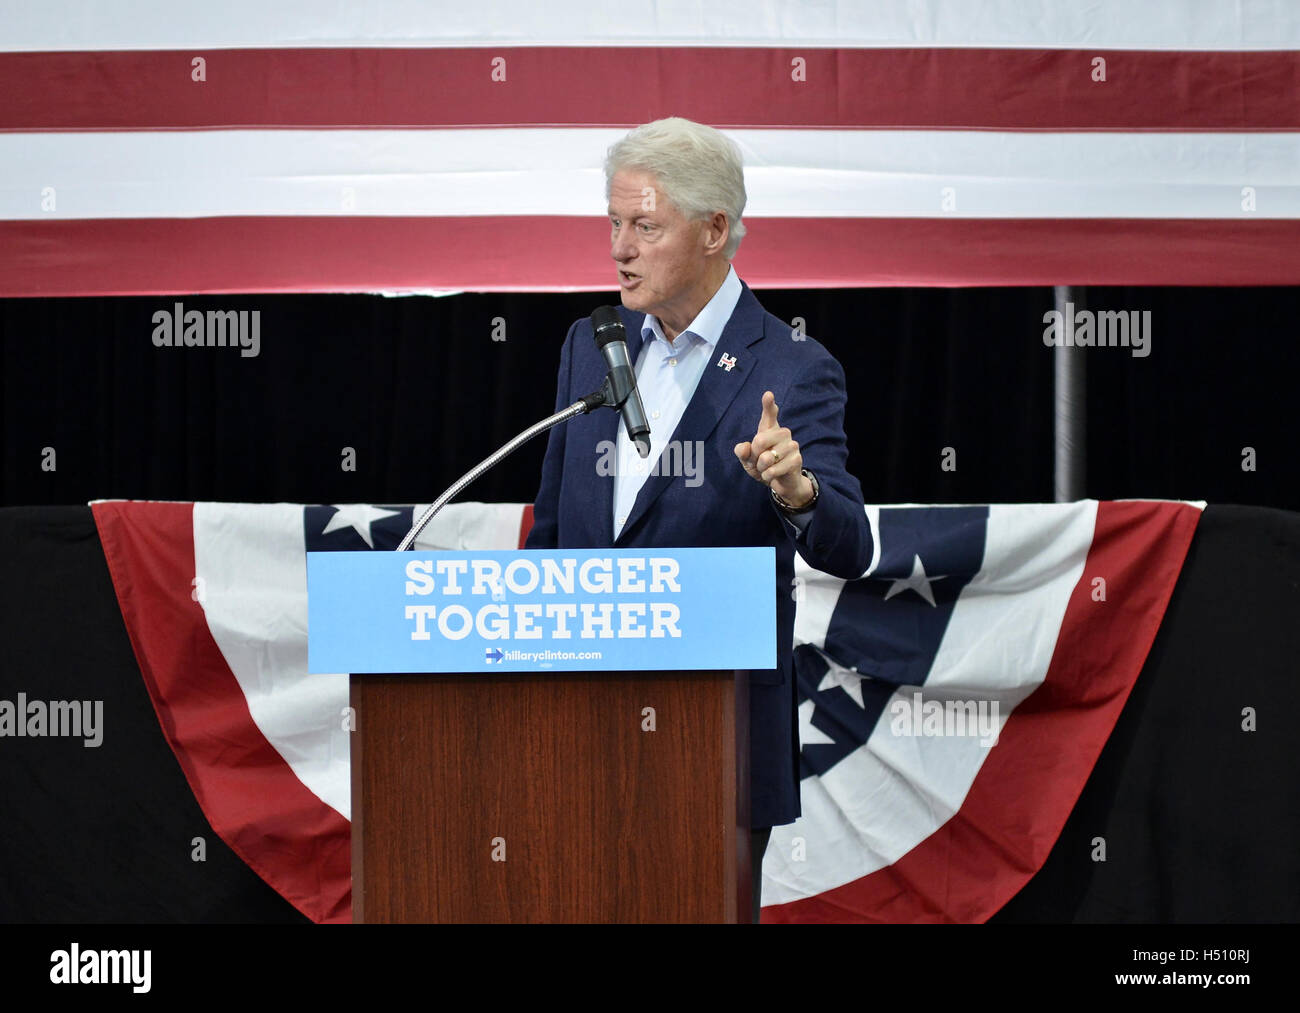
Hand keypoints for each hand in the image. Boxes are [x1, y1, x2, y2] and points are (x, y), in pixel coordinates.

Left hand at [734, 390, 813, 507]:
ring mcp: (792, 445)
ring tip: (767, 468)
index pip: (769, 414)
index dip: (768, 405)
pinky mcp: (797, 459)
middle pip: (760, 440)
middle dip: (754, 455)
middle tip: (759, 461)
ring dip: (762, 468)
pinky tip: (772, 474)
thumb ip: (742, 452)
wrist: (780, 483)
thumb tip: (744, 447)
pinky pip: (773, 469)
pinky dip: (768, 475)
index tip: (768, 395)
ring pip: (766, 457)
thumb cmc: (762, 466)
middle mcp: (783, 433)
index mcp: (769, 429)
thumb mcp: (747, 460)